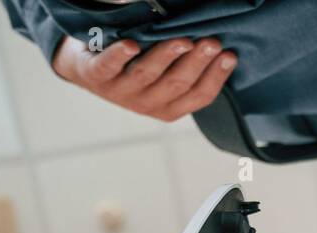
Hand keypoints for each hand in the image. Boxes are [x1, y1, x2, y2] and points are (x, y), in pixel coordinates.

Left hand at [51, 35, 235, 122]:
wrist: (87, 70)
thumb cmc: (133, 68)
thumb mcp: (161, 77)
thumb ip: (182, 69)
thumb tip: (216, 49)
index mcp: (168, 108)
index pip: (199, 96)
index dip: (216, 77)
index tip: (229, 56)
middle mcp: (147, 104)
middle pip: (177, 84)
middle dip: (197, 63)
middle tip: (212, 43)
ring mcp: (121, 92)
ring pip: (148, 75)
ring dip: (167, 56)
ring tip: (183, 40)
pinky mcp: (96, 76)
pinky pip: (109, 66)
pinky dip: (120, 55)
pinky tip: (131, 45)